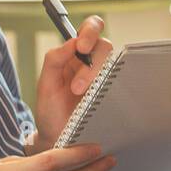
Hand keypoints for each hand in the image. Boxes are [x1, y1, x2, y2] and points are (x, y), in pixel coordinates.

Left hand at [31, 15, 113, 149]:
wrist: (59, 140)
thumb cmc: (51, 111)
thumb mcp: (45, 85)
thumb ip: (54, 60)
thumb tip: (71, 42)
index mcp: (73, 55)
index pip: (89, 30)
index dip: (90, 31)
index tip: (81, 47)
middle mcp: (92, 63)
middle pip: (105, 46)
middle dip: (93, 62)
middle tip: (77, 85)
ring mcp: (106, 78)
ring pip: (115, 63)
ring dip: (97, 77)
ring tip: (79, 95)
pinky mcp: (117, 94)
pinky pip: (124, 82)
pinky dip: (114, 87)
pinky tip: (99, 100)